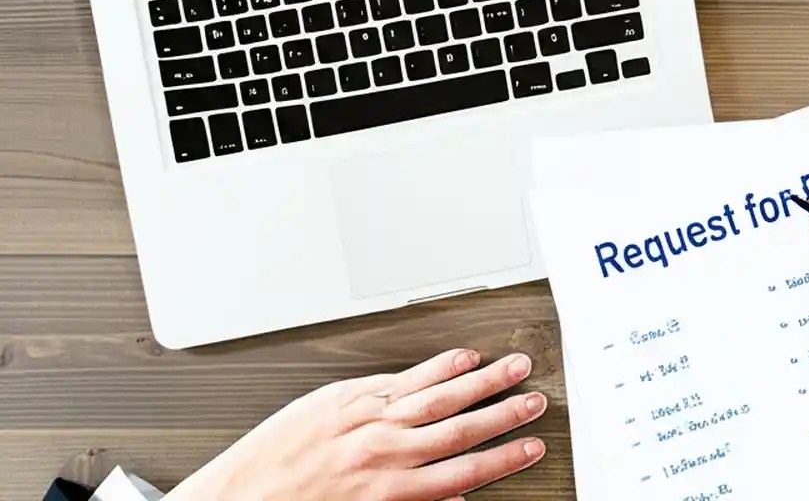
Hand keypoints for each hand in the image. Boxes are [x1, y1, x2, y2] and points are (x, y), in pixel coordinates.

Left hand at [166, 350, 546, 500]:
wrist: (236, 500)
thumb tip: (449, 497)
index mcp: (390, 493)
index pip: (464, 473)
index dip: (503, 459)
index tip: (529, 448)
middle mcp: (384, 454)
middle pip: (460, 429)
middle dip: (503, 414)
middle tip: (535, 400)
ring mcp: (367, 421)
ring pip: (438, 397)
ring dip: (481, 382)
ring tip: (512, 368)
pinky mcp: (346, 398)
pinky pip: (401, 379)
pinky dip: (434, 367)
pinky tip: (459, 358)